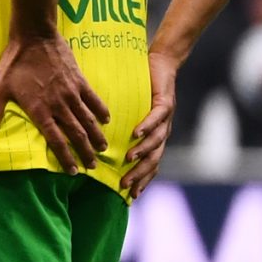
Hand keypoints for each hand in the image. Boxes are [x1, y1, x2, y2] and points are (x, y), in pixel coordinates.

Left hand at [0, 34, 108, 172]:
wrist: (34, 36)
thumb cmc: (13, 63)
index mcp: (39, 109)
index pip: (56, 140)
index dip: (65, 157)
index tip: (73, 171)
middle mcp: (58, 104)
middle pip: (76, 133)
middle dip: (85, 152)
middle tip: (93, 166)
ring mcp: (71, 92)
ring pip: (88, 119)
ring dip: (96, 135)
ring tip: (103, 149)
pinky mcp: (80, 80)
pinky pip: (94, 99)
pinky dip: (101, 110)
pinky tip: (106, 120)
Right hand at [121, 47, 178, 199]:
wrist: (160, 65)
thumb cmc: (140, 90)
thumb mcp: (129, 115)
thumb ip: (119, 130)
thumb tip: (95, 142)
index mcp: (154, 138)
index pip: (150, 165)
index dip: (142, 180)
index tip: (129, 195)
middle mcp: (162, 132)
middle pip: (154, 159)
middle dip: (140, 174)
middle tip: (124, 185)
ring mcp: (166, 119)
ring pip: (157, 141)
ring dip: (142, 151)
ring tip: (128, 159)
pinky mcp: (165, 103)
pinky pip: (157, 117)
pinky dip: (147, 126)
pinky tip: (135, 133)